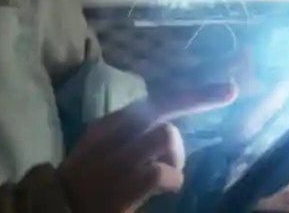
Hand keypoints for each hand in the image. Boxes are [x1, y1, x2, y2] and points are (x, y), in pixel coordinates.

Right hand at [58, 82, 238, 212]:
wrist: (58, 208)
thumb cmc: (82, 184)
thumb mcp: (100, 151)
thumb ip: (127, 138)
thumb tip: (162, 133)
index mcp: (109, 125)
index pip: (156, 101)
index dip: (194, 93)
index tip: (230, 88)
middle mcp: (115, 132)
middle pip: (165, 106)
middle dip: (201, 96)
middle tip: (229, 92)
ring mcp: (122, 155)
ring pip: (166, 134)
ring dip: (174, 156)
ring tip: (165, 174)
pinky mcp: (128, 181)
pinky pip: (164, 171)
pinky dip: (171, 180)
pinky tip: (164, 189)